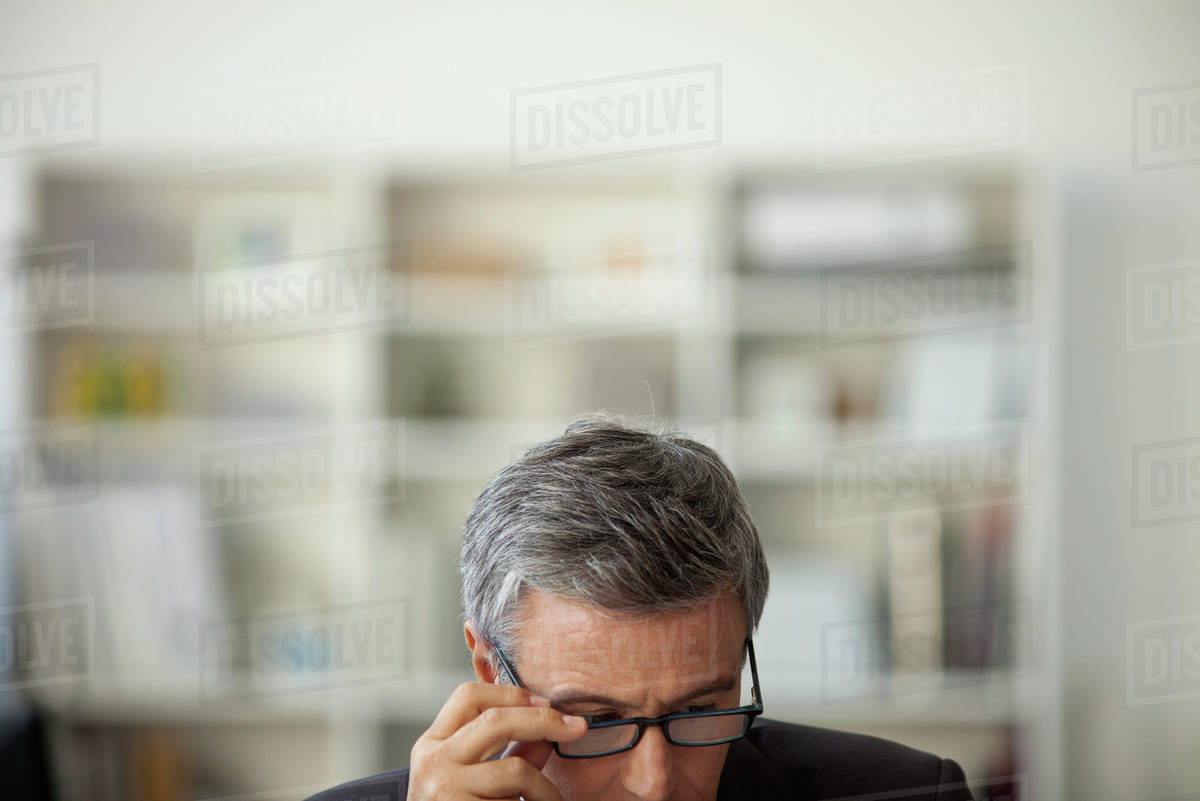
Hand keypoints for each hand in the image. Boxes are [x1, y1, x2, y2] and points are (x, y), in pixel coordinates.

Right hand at [408, 682, 589, 800]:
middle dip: (544, 720)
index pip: (469, 696)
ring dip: (545, 788)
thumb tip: (546, 735)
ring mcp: (443, 790)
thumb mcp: (471, 781)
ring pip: (515, 770)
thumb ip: (506, 754)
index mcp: (431, 745)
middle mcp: (432, 762)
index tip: (545, 703)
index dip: (511, 692)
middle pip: (496, 720)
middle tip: (576, 728)